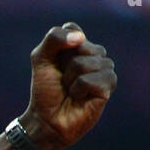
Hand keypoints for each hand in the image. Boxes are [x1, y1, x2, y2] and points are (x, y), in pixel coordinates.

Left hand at [19, 22, 116, 149]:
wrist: (46, 121)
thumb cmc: (45, 91)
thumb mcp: (40, 59)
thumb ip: (54, 39)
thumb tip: (79, 38)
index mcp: (81, 44)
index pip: (72, 29)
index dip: (57, 49)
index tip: (53, 65)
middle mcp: (96, 53)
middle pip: (79, 46)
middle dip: (63, 66)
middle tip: (62, 81)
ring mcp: (105, 69)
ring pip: (85, 64)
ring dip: (70, 80)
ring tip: (70, 91)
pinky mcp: (109, 85)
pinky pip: (90, 79)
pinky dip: (78, 90)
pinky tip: (79, 98)